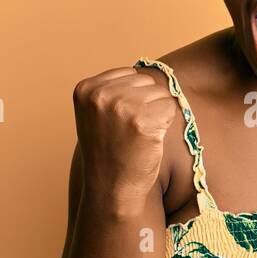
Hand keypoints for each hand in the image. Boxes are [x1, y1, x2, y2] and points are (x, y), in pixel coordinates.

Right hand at [72, 67, 180, 214]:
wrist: (112, 187)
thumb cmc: (110, 151)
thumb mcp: (97, 113)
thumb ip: (113, 89)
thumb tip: (144, 70)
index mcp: (85, 88)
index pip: (129, 73)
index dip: (132, 98)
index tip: (119, 122)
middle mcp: (100, 94)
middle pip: (146, 81)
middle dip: (145, 104)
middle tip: (130, 131)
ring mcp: (120, 106)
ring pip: (160, 93)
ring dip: (157, 114)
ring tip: (138, 135)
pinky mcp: (141, 120)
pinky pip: (171, 107)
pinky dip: (166, 123)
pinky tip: (149, 139)